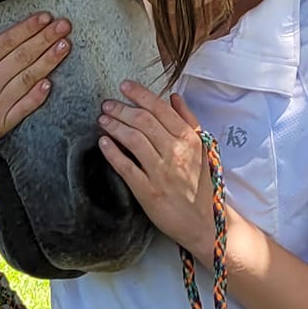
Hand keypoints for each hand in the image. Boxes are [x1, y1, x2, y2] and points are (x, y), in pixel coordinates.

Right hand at [0, 14, 70, 162]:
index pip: (6, 42)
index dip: (27, 28)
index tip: (44, 18)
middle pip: (22, 57)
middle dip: (45, 39)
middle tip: (63, 26)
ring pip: (27, 79)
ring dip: (48, 61)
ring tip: (65, 46)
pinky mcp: (1, 125)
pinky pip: (24, 108)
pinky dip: (38, 96)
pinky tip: (50, 82)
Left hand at [97, 81, 213, 255]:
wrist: (205, 222)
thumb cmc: (202, 185)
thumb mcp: (203, 149)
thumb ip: (188, 121)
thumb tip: (174, 97)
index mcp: (189, 140)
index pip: (160, 109)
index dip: (140, 94)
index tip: (125, 86)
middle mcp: (175, 153)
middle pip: (143, 121)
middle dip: (122, 109)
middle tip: (107, 104)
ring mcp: (161, 173)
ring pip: (133, 140)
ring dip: (114, 126)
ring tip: (102, 119)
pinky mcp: (148, 191)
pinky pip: (126, 167)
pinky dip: (112, 152)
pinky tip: (103, 143)